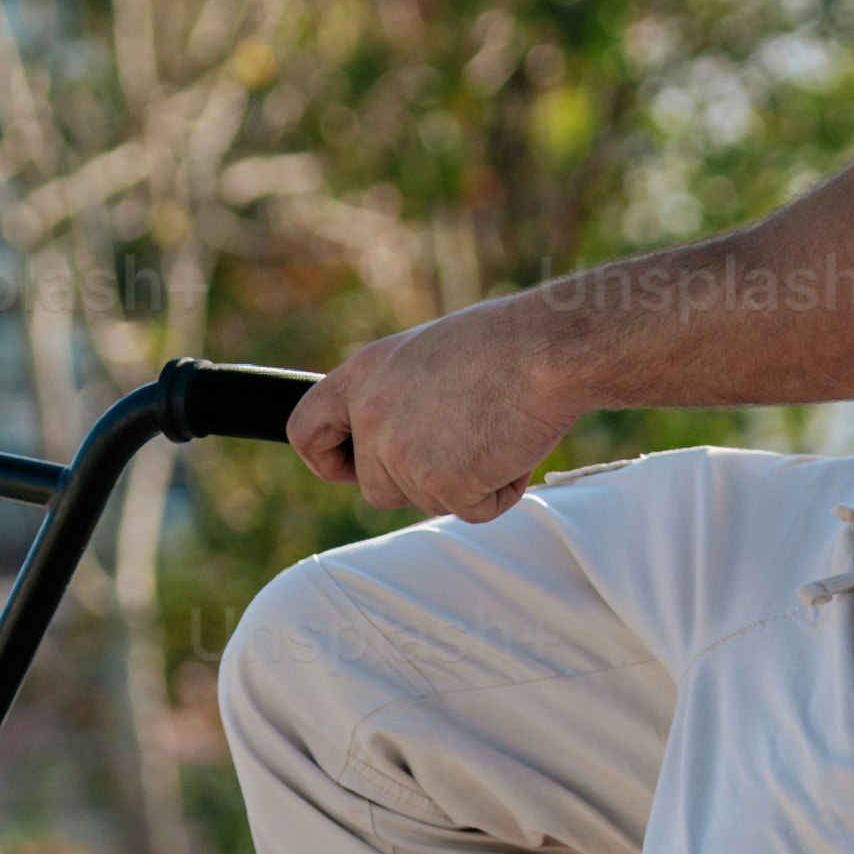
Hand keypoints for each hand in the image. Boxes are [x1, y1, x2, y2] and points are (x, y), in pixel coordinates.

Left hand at [287, 298, 580, 525]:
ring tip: (496, 428)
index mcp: (363, 375)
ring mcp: (401, 454)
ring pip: (424, 502)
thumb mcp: (426, 355)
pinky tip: (513, 446)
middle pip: (375, 487)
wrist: (547, 349)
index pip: (306, 431)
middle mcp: (371, 415)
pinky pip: (472, 510)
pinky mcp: (442, 484)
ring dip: (464, 482)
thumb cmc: (505, 343)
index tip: (349, 469)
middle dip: (418, 481)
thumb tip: (397, 438)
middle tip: (465, 444)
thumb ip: (397, 397)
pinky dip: (499, 491)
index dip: (328, 459)